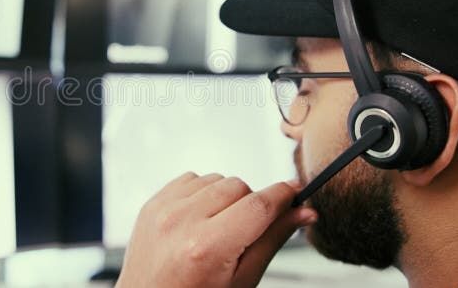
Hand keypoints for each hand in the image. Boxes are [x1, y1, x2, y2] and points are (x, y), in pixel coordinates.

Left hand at [116, 172, 317, 287]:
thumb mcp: (242, 278)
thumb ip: (273, 239)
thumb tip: (304, 212)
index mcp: (207, 247)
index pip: (259, 205)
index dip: (283, 196)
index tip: (295, 191)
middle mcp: (182, 223)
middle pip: (239, 186)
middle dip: (251, 205)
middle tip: (244, 233)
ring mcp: (163, 210)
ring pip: (216, 179)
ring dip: (225, 198)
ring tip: (217, 229)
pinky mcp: (152, 203)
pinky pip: (191, 179)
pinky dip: (201, 194)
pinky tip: (199, 220)